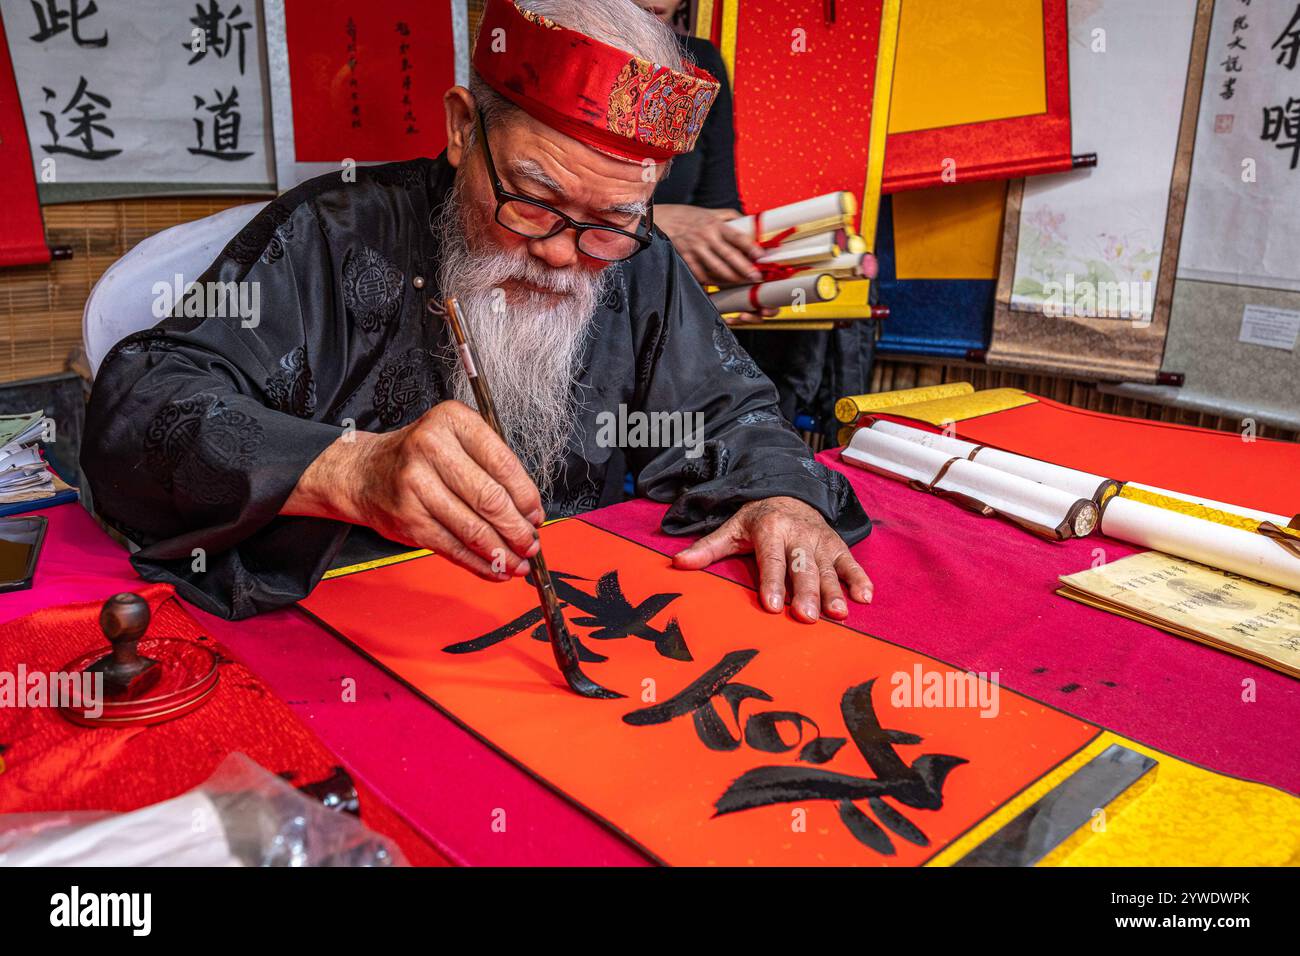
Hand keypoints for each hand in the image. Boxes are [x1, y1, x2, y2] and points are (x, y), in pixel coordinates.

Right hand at [284, 401, 543, 580]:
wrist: (365, 472)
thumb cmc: (420, 456)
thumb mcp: (455, 440)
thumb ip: (491, 467)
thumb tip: (529, 513)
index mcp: (453, 421)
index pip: (502, 463)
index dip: (526, 497)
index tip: (537, 515)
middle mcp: (431, 448)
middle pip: (489, 499)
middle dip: (517, 529)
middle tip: (532, 544)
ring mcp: (416, 485)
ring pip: (473, 528)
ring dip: (502, 552)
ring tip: (519, 563)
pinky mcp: (408, 519)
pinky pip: (453, 547)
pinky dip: (479, 563)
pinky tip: (496, 569)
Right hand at [656, 203, 765, 285]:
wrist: (661, 218)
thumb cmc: (688, 216)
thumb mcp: (710, 212)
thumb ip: (730, 217)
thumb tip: (750, 224)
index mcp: (715, 224)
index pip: (737, 236)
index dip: (750, 246)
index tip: (761, 255)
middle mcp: (706, 236)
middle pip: (729, 255)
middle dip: (744, 268)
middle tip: (756, 277)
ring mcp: (695, 249)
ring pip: (716, 268)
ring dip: (730, 277)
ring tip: (741, 283)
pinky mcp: (685, 259)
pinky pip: (700, 274)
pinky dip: (711, 281)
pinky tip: (720, 285)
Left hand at [672, 496, 872, 622]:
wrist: (789, 490)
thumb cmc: (757, 519)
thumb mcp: (732, 528)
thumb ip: (708, 548)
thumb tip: (678, 563)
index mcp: (770, 529)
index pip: (771, 560)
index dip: (771, 583)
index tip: (772, 606)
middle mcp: (798, 534)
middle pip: (802, 567)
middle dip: (806, 592)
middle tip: (807, 617)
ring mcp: (820, 540)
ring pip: (828, 568)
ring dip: (834, 591)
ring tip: (839, 613)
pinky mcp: (837, 545)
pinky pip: (850, 562)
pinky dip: (859, 579)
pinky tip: (865, 598)